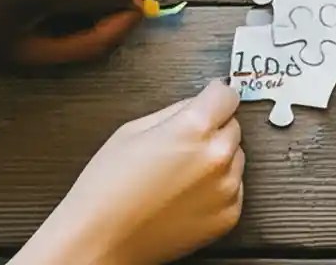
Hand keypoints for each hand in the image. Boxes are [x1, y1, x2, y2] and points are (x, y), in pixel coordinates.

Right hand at [12, 81, 244, 264]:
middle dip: (213, 129)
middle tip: (182, 145)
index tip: (211, 99)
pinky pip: (234, 187)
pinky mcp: (228, 215)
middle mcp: (216, 157)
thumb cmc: (107, 189)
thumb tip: (198, 101)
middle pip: (232, 126)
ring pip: (235, 156)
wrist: (100, 240)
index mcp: (194, 129)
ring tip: (179, 173)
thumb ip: (174, 111)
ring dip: (217, 158)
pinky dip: (217, 187)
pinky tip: (186, 193)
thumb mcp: (133, 130)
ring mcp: (226, 189)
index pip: (227, 95)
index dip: (214, 95)